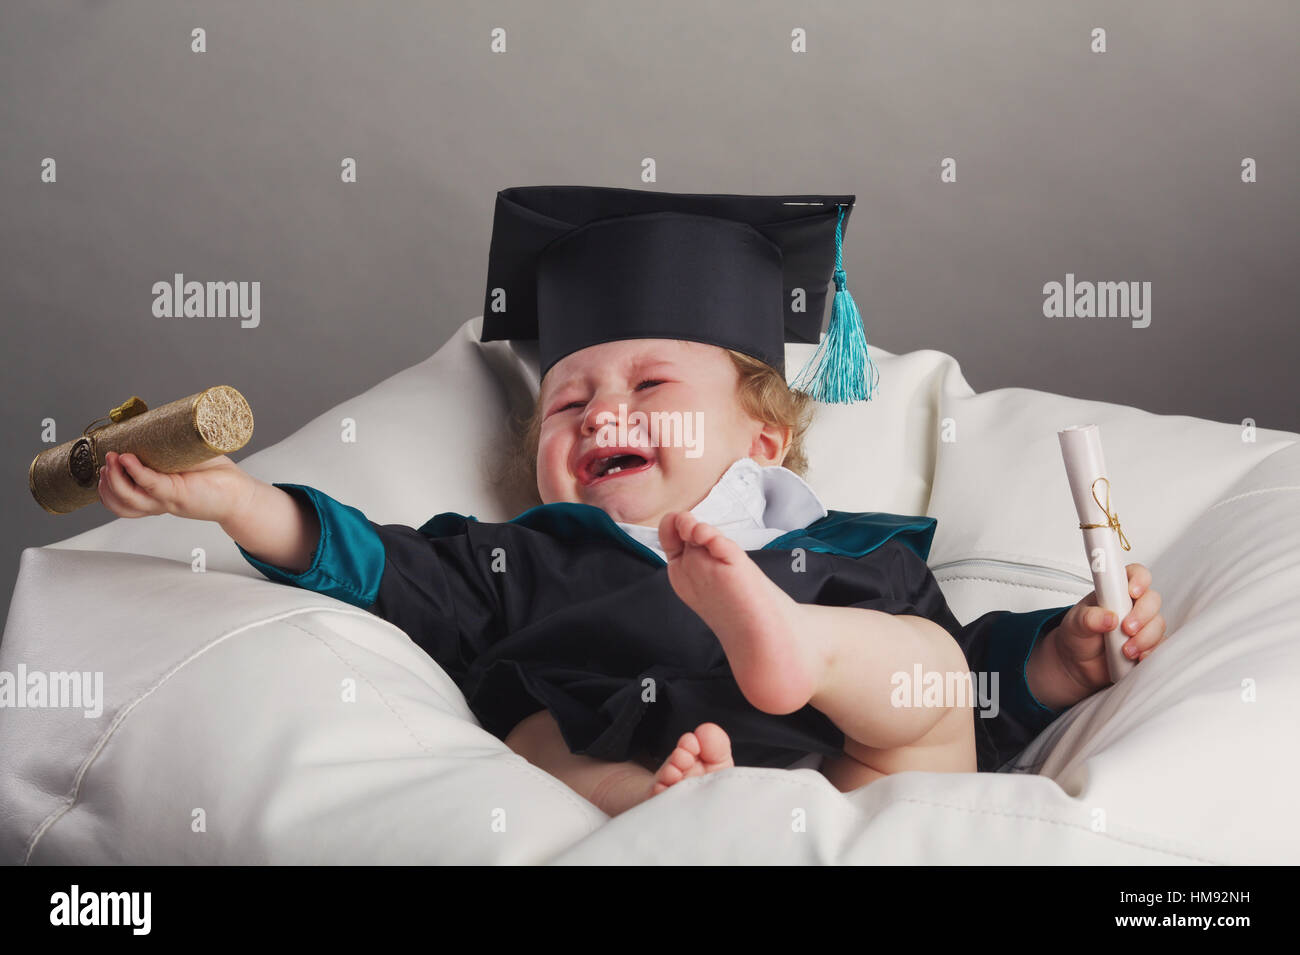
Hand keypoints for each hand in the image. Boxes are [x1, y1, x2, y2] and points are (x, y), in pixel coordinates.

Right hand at [97, 450, 253, 523]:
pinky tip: (128, 460)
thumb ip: (166, 446)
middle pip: (120, 501)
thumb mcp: (183, 458)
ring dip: (115, 480)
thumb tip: (153, 419)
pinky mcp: (179, 494)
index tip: (103, 463)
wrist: (241, 493)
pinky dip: (137, 473)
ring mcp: (167, 499)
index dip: (107, 484)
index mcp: (156, 491)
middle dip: (106, 482)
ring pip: (129, 499)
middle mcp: (158, 499)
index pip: (122, 496)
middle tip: (106, 460)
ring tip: (112, 460)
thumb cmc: (214, 475)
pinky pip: (151, 485)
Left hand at [1050, 562, 1166, 695]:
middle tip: (1126, 628)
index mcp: (1115, 591)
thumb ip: (1088, 618)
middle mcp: (1132, 605)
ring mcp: (1143, 625)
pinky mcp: (1148, 645)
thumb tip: (1108, 618)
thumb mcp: (1075, 624)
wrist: (1078, 663)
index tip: (1132, 591)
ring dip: (1145, 638)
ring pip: (1158, 624)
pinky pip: (1160, 646)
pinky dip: (1150, 652)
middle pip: (1152, 600)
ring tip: (1125, 650)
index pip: (1134, 574)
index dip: (1138, 579)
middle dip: (1142, 614)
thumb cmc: (1078, 635)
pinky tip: (1137, 657)